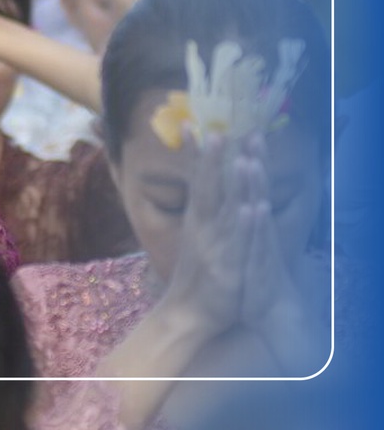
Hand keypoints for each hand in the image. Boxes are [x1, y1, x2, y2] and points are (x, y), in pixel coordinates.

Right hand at [164, 134, 257, 334]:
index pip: (196, 178)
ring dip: (230, 184)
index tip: (191, 123)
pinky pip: (238, 241)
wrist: (188, 313)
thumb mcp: (198, 237)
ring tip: (238, 157)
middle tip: (214, 129)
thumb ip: (203, 212)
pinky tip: (250, 208)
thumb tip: (204, 187)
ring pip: (223, 209)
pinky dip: (243, 224)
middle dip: (211, 158)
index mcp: (197, 218)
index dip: (194, 152)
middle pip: (207, 186)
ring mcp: (214, 245)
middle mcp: (203, 227)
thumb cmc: (196, 274)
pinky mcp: (227, 265)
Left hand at [237, 135, 326, 371]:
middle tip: (254, 134)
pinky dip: (256, 226)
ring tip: (250, 162)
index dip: (251, 157)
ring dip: (255, 188)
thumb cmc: (255, 271)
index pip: (251, 184)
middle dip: (256, 162)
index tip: (245, 130)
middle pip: (258, 191)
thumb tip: (245, 192)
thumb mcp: (247, 240)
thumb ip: (246, 213)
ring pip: (258, 211)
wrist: (269, 312)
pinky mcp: (260, 266)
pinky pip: (258, 242)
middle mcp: (259, 229)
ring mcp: (261, 246)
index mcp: (252, 221)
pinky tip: (256, 208)